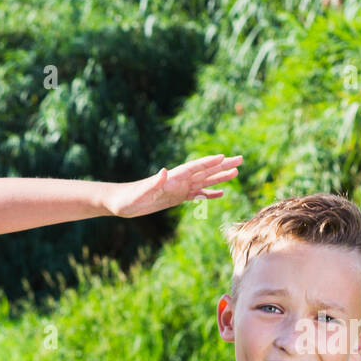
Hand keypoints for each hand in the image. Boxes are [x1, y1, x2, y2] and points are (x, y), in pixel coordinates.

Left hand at [107, 154, 242, 217]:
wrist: (119, 203)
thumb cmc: (128, 198)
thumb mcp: (140, 192)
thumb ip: (154, 182)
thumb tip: (164, 171)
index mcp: (172, 178)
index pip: (195, 168)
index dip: (209, 163)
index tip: (225, 157)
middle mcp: (177, 181)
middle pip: (204, 171)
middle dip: (222, 165)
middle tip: (240, 159)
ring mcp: (178, 189)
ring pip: (204, 182)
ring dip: (219, 177)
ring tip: (236, 172)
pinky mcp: (175, 198)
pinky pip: (196, 195)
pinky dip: (209, 194)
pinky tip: (220, 193)